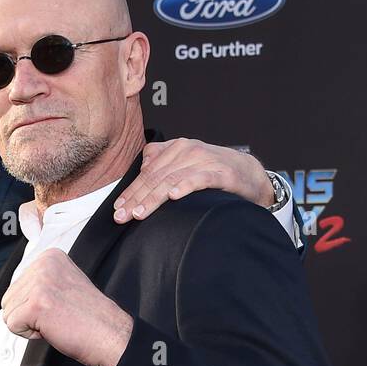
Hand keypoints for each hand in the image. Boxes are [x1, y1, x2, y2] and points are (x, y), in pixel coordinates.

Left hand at [1, 248, 132, 365]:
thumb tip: (15, 293)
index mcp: (50, 257)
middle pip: (8, 298)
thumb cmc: (90, 317)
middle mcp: (44, 265)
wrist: (109, 334)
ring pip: (8, 313)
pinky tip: (52, 327)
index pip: (16, 284)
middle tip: (56, 315)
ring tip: (55, 320)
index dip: (33, 304)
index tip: (58, 304)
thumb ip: (39, 283)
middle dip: (28, 315)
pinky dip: (29, 334)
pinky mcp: (37, 304)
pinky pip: (13, 325)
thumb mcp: (62, 285)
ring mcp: (40, 283)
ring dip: (29, 324)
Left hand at [114, 138, 273, 221]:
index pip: (147, 172)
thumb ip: (163, 165)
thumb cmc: (213, 172)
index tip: (117, 208)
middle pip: (156, 177)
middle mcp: (187, 151)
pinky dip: (185, 187)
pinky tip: (173, 196)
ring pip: (172, 180)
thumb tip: (142, 172)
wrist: (249, 173)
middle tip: (122, 216)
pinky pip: (199, 179)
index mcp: (176, 148)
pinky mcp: (220, 173)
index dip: (131, 191)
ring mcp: (204, 161)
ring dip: (153, 197)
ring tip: (139, 213)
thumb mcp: (185, 166)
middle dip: (136, 198)